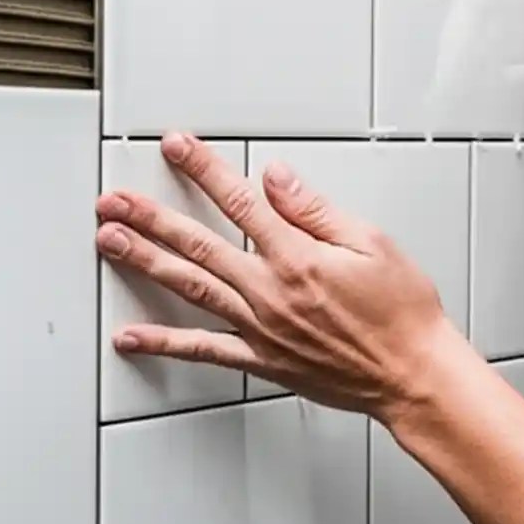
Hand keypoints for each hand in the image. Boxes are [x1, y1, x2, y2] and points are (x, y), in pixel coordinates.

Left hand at [94, 132, 453, 425]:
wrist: (413, 376)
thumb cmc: (402, 313)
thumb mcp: (371, 243)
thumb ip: (314, 209)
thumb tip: (274, 176)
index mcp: (298, 257)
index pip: (239, 200)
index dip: (202, 168)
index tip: (175, 146)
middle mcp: (270, 291)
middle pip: (197, 243)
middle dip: (150, 216)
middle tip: (114, 199)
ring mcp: (260, 327)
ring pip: (190, 286)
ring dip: (145, 261)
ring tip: (109, 241)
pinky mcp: (260, 359)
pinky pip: (202, 350)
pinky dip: (163, 342)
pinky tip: (130, 336)